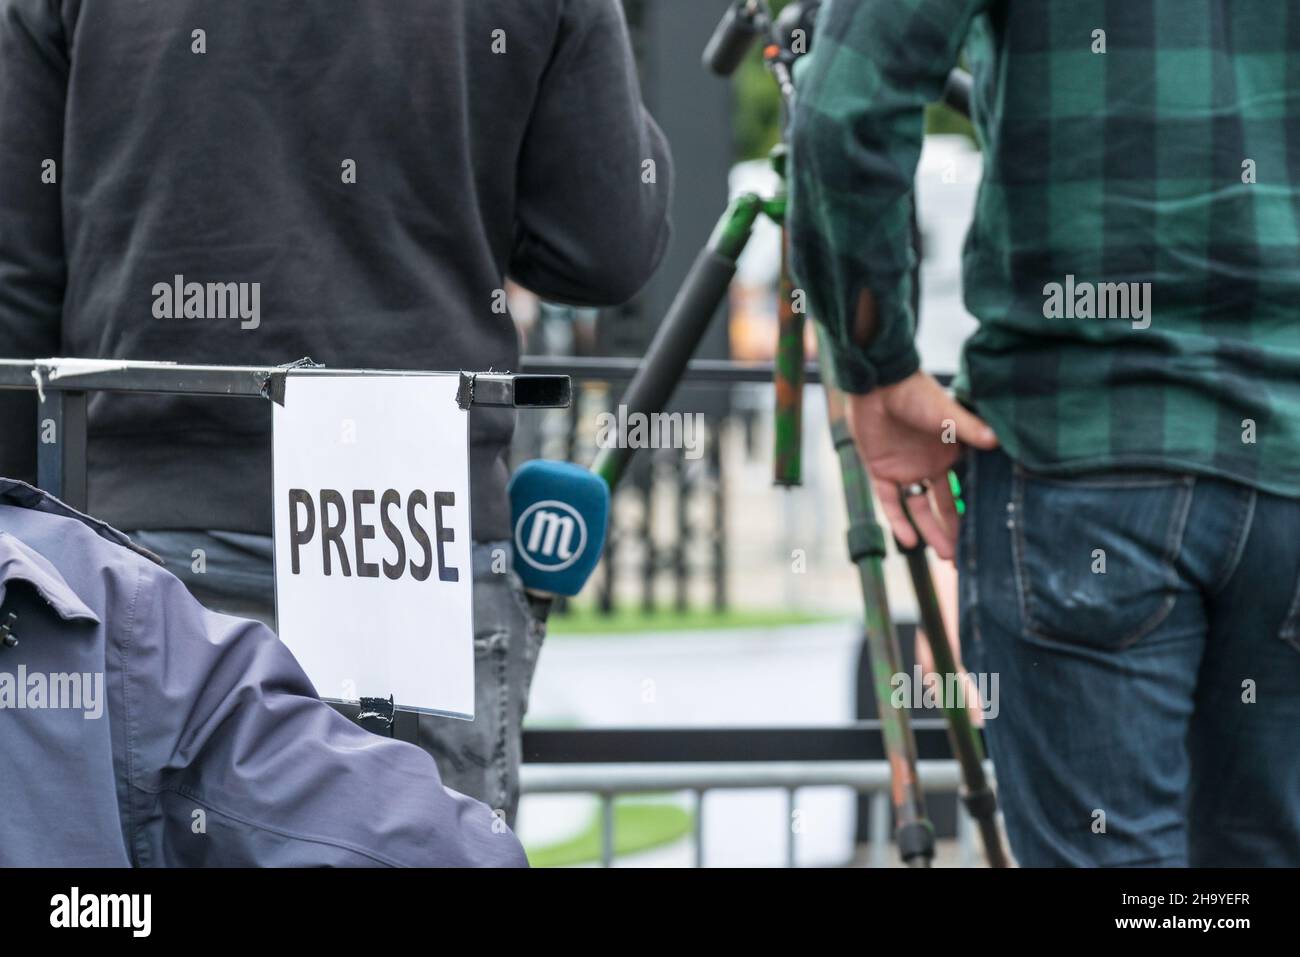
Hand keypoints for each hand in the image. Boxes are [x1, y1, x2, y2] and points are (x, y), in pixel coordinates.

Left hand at [846, 370, 998, 559]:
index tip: (990, 532)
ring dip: (930, 531)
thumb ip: (968, 429)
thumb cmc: (915, 392)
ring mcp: (906, 470)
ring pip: (920, 509)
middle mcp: (930, 465)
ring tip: (945, 557)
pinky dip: (898, 521)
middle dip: (955, 530)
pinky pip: (890, 503)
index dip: (975, 509)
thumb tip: (997, 440)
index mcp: (950, 453)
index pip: (965, 488)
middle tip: (966, 557)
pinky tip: (908, 543)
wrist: (876, 383)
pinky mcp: (881, 472)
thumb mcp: (946, 413)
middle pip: (944, 505)